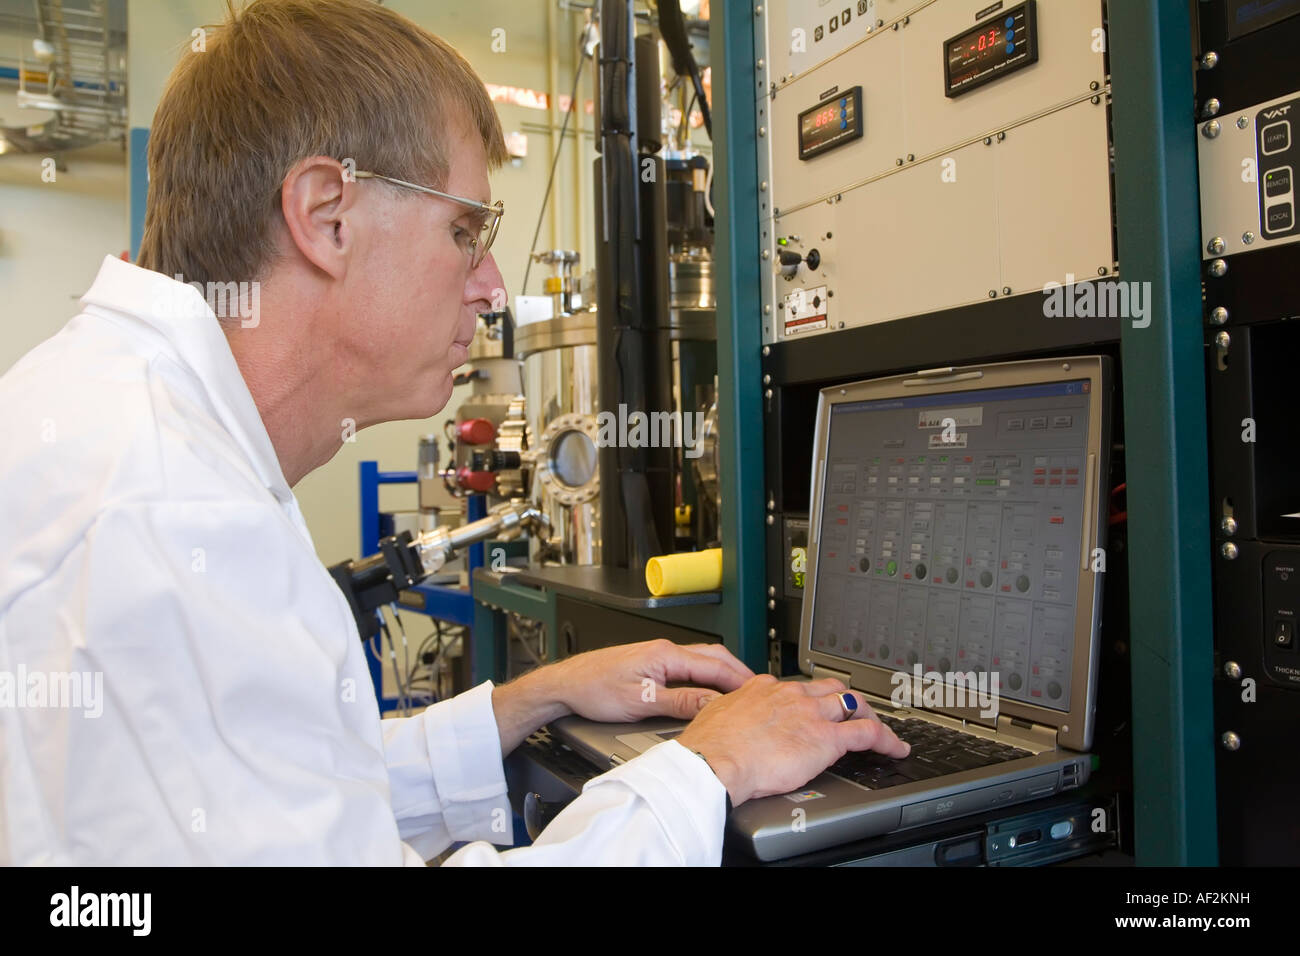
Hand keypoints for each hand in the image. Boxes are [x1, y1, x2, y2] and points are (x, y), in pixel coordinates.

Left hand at [549, 639, 753, 722]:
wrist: (567, 684)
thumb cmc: (594, 689)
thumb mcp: (641, 702)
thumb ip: (680, 702)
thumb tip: (711, 705)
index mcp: (665, 654)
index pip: (714, 665)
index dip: (739, 680)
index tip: (757, 692)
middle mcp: (665, 649)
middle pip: (714, 656)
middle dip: (738, 672)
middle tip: (759, 690)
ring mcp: (659, 654)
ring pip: (702, 659)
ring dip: (724, 672)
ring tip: (740, 690)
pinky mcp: (652, 662)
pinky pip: (689, 665)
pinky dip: (707, 675)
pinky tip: (710, 688)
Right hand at [675, 675, 909, 805]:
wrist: (715, 761)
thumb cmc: (709, 746)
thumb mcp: (715, 717)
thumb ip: (729, 714)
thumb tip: (725, 721)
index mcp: (763, 688)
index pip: (796, 687)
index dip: (809, 698)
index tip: (811, 707)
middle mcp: (791, 695)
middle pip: (830, 688)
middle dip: (843, 699)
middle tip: (850, 713)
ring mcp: (811, 714)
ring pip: (852, 703)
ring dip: (867, 714)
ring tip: (875, 727)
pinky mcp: (827, 738)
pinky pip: (867, 733)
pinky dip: (885, 739)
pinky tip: (894, 748)